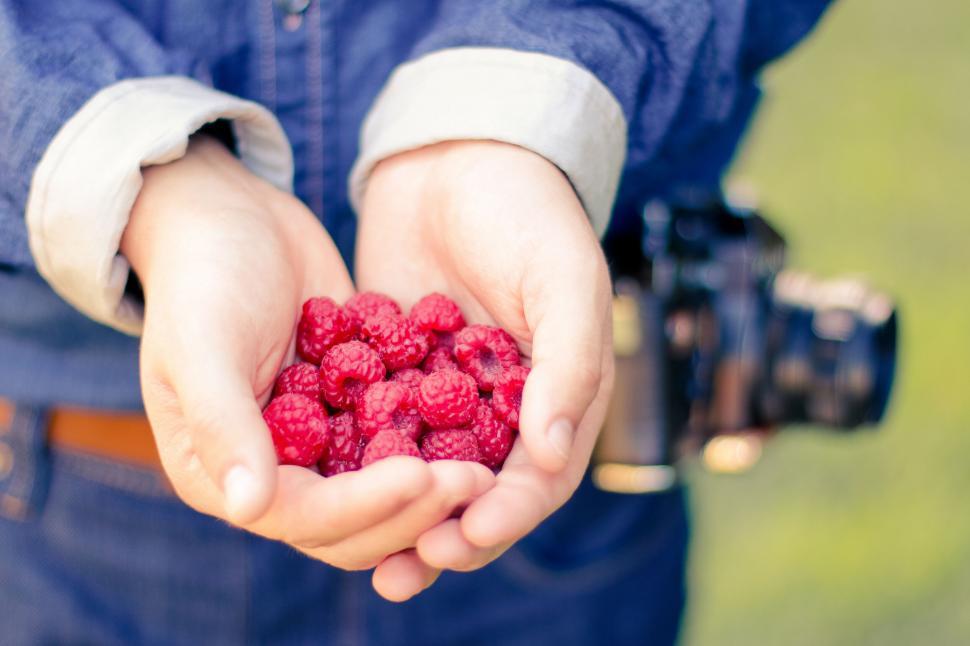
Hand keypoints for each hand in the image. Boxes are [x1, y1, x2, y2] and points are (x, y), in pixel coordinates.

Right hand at [122, 136, 493, 593]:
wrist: (235, 217)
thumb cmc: (203, 277)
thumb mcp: (202, 344)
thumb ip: (223, 423)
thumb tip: (252, 506)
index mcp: (224, 475)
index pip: (305, 516)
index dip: (365, 507)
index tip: (421, 477)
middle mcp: (277, 473)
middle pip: (355, 524)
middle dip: (414, 510)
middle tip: (475, 481)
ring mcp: (320, 444)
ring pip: (386, 493)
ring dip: (433, 490)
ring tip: (488, 470)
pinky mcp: (356, 411)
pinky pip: (402, 439)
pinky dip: (438, 443)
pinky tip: (489, 431)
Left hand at [356, 141, 614, 597]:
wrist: (456, 156)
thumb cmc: (527, 212)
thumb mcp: (564, 279)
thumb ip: (569, 364)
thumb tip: (550, 455)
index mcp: (555, 394)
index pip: (538, 476)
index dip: (507, 514)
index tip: (468, 535)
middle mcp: (500, 406)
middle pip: (476, 491)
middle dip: (447, 533)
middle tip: (408, 566)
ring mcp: (443, 393)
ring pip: (421, 472)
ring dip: (397, 517)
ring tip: (365, 559)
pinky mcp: (391, 372)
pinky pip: (375, 426)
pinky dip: (357, 460)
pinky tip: (323, 486)